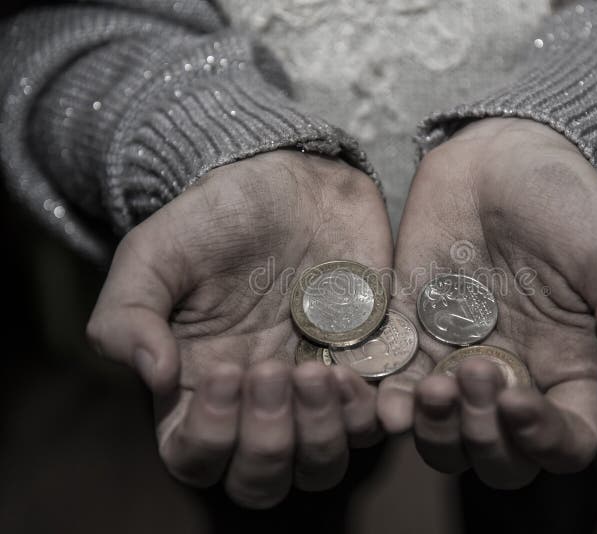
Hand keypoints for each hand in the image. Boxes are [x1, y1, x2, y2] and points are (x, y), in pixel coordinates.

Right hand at [86, 150, 391, 507]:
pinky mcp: (366, 369)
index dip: (210, 436)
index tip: (224, 373)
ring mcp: (315, 391)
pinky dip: (369, 415)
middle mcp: (259, 404)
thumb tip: (153, 378)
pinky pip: (375, 423)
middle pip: (264, 479)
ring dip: (321, 433)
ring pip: (322, 462)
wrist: (293, 183)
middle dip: (270, 442)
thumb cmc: (216, 220)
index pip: (196, 458)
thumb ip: (127, 317)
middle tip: (272, 370)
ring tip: (318, 372)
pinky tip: (355, 372)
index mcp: (198, 389)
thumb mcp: (152, 255)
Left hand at [378, 118, 596, 487]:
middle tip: (472, 375)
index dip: (542, 440)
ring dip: (431, 430)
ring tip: (426, 389)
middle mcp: (513, 379)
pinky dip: (377, 405)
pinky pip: (389, 390)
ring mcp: (455, 361)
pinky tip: (373, 393)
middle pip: (496, 456)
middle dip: (481, 435)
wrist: (502, 155)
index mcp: (571, 373)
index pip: (564, 444)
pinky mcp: (407, 336)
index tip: (517, 400)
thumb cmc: (571, 204)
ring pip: (440, 438)